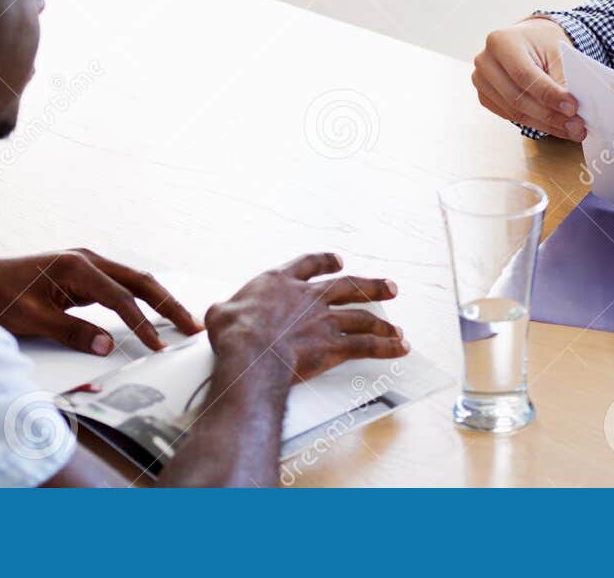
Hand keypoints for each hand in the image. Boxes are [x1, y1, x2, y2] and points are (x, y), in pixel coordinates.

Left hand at [0, 249, 201, 353]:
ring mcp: (87, 266)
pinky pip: (121, 288)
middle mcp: (88, 260)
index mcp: (77, 267)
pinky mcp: (83, 276)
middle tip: (193, 326)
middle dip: (169, 304)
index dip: (142, 324)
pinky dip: (141, 301)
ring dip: (159, 301)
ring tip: (183, 322)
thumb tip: (107, 347)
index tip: (158, 346)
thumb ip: (71, 331)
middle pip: (140, 281)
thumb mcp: (30, 319)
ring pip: (134, 282)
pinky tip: (153, 315)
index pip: (121, 298)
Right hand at [205, 253, 407, 381]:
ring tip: (396, 328)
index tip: (338, 260)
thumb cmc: (234, 334)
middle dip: (372, 286)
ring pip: (363, 317)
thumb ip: (224, 309)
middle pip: (349, 286)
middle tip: (389, 286)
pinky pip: (366, 345)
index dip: (325, 261)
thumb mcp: (220, 313)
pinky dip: (385, 348)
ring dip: (383, 323)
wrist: (252, 352)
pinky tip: (398, 349)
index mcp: (280, 282)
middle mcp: (309, 297)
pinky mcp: (334, 344)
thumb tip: (216, 314)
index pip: (308, 264)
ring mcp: (324, 320)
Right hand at [472, 16, 585, 140]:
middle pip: (517, 98)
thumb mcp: (557, 52)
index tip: (573, 107)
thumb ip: (562, 79)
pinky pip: (510, 116)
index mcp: (501, 41)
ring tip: (571, 129)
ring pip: (514, 112)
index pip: (524, 75)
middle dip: (550, 115)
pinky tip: (556, 126)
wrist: (527, 41)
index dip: (549, 94)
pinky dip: (536, 124)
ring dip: (545, 125)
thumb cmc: (542, 43)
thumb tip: (572, 111)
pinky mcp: (485, 96)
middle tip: (576, 125)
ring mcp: (481, 80)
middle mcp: (485, 61)